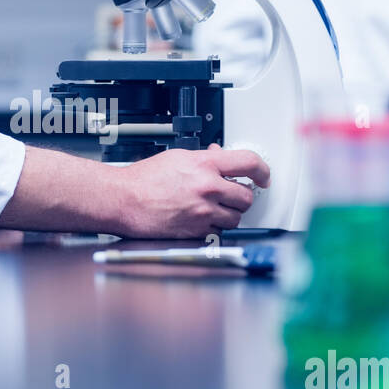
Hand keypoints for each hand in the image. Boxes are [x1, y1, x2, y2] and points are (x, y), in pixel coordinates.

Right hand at [117, 143, 269, 238]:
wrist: (124, 200)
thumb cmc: (144, 180)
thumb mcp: (177, 157)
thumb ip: (203, 159)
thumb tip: (219, 157)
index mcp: (205, 165)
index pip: (249, 163)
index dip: (262, 170)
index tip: (263, 176)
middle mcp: (208, 188)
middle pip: (246, 196)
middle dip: (240, 195)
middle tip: (231, 193)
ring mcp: (204, 212)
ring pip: (236, 217)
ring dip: (229, 213)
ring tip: (213, 207)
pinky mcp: (197, 231)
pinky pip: (219, 231)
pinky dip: (214, 227)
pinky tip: (201, 219)